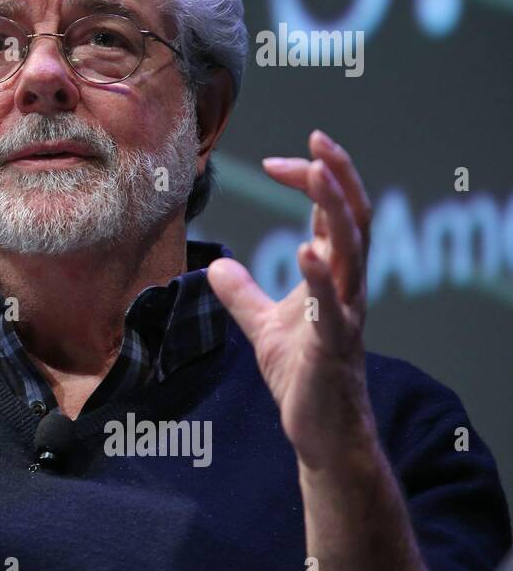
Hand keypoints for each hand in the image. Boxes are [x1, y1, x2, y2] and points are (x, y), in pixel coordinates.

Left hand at [206, 130, 376, 468]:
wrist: (319, 432)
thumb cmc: (301, 377)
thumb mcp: (263, 326)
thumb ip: (242, 293)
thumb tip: (215, 265)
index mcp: (333, 276)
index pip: (331, 214)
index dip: (311, 181)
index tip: (276, 161)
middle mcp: (347, 289)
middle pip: (354, 220)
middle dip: (338, 177)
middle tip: (318, 139)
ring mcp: (345, 316)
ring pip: (353, 253)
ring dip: (335, 211)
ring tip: (317, 174)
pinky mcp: (334, 348)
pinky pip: (332, 308)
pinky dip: (320, 277)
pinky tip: (306, 250)